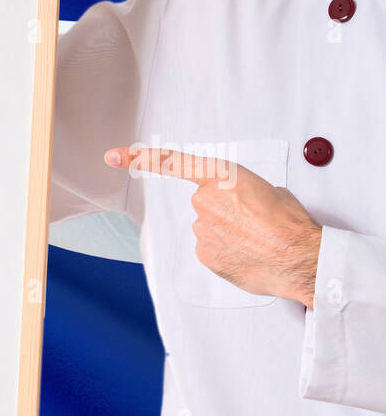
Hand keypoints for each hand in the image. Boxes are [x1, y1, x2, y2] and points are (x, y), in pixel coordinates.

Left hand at [104, 146, 322, 307]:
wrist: (300, 259)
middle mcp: (205, 201)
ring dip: (228, 232)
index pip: (172, 163)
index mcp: (222, 177)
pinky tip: (247, 253)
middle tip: (253, 220)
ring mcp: (201, 229)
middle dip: (225, 210)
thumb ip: (241, 189)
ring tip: (256, 239)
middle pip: (205, 202)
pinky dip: (226, 250)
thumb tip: (239, 200)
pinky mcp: (203, 254)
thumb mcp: (269, 189)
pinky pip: (210, 247)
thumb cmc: (290, 224)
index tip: (115, 156)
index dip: (140, 158)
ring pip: (209, 227)